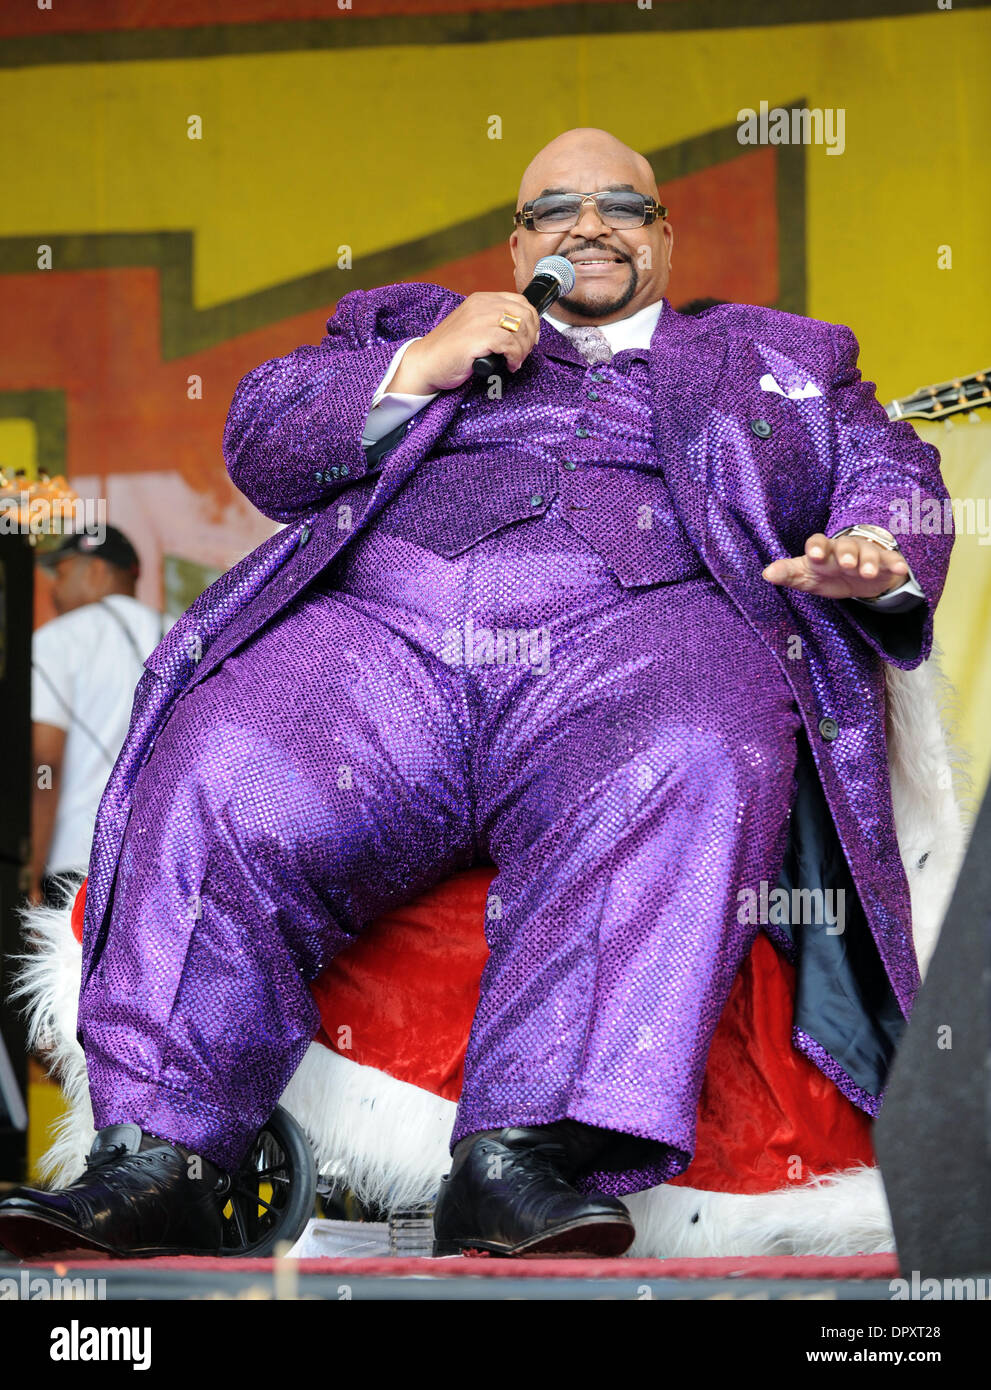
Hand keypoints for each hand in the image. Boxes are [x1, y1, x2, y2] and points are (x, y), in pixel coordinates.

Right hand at [388, 292, 540, 394]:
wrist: (425, 363)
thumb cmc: (449, 351)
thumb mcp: (473, 327)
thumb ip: (493, 323)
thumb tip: (521, 331)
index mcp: (481, 300)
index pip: (520, 301)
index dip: (532, 321)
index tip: (530, 339)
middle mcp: (481, 305)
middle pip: (524, 313)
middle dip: (530, 336)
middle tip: (523, 353)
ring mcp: (479, 319)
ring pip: (520, 328)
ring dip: (523, 349)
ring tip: (515, 361)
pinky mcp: (478, 337)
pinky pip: (510, 343)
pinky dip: (515, 357)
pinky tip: (509, 365)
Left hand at [761, 532, 908, 599]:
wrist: (857, 575)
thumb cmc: (827, 572)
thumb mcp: (807, 576)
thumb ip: (788, 574)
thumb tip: (766, 574)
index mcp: (823, 550)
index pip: (818, 543)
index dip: (817, 548)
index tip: (815, 555)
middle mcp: (845, 548)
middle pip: (846, 546)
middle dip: (846, 553)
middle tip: (846, 563)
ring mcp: (866, 554)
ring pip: (868, 553)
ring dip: (869, 561)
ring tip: (869, 571)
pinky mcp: (884, 562)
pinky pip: (890, 561)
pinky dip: (895, 563)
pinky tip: (901, 568)